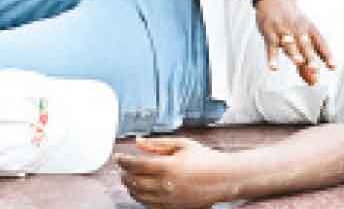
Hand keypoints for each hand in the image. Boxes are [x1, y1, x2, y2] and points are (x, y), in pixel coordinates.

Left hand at [117, 137, 233, 208]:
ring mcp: (169, 200)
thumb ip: (158, 143)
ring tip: (129, 179)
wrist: (225, 179)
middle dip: (124, 174)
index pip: (136, 165)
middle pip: (134, 182)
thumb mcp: (183, 144)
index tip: (118, 158)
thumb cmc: (206, 159)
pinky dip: (141, 198)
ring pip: (139, 196)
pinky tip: (141, 190)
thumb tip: (138, 141)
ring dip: (130, 187)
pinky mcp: (173, 208)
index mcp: (168, 167)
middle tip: (122, 168)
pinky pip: (149, 205)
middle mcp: (166, 186)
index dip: (124, 161)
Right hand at [254, 0, 334, 84]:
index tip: (333, 66)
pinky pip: (271, 46)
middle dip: (310, 56)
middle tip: (315, 68)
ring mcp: (283, 30)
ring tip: (299, 62)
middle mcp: (298, 29)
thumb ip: (307, 58)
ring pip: (289, 43)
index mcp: (309, 28)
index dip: (327, 54)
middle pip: (305, 44)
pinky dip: (272, 57)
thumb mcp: (302, 34)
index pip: (321, 42)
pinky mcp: (269, 33)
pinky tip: (274, 67)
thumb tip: (314, 81)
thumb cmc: (291, 19)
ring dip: (294, 52)